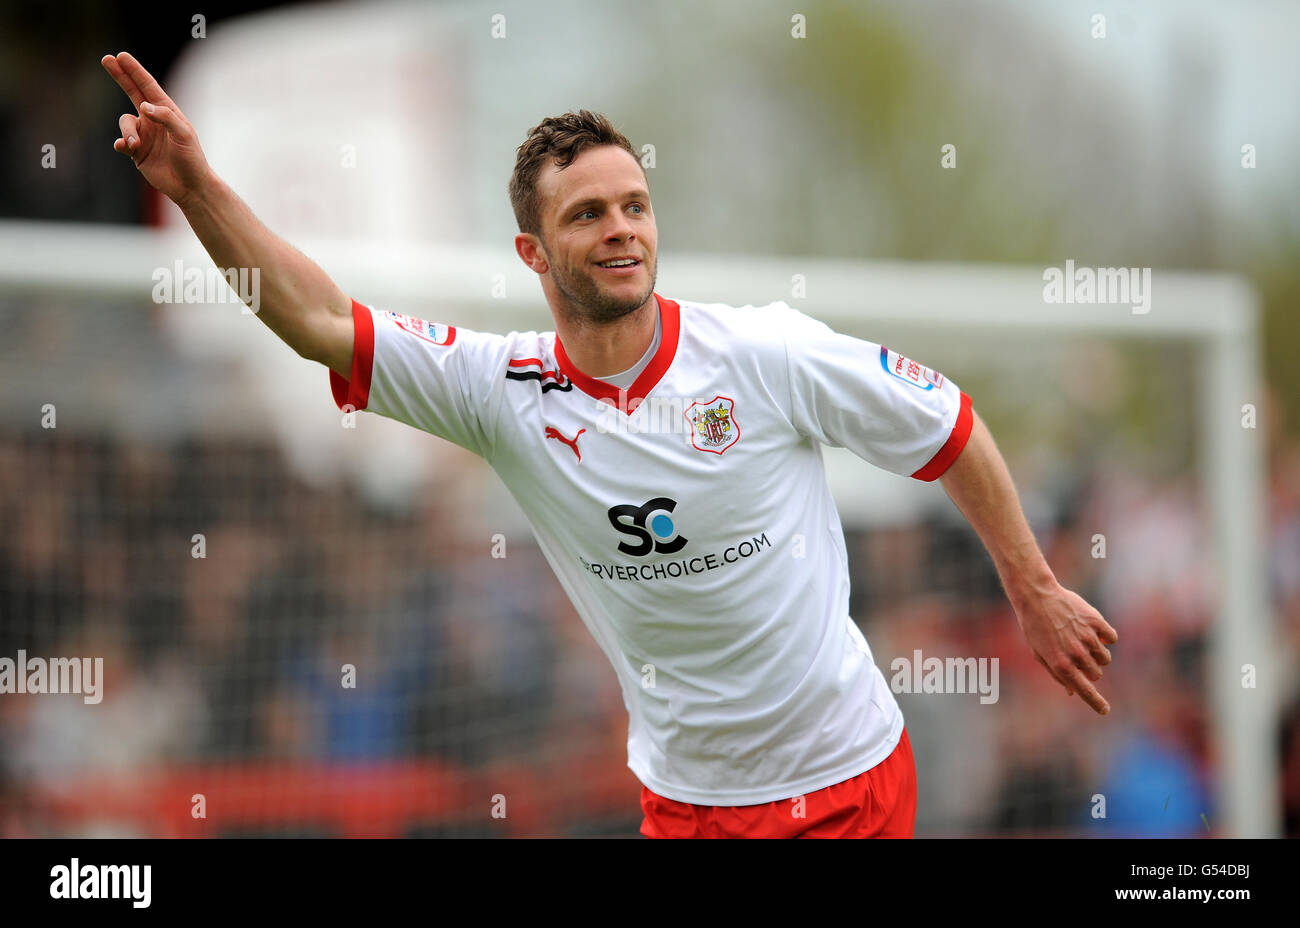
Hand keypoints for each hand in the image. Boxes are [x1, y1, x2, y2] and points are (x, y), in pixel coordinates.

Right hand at [101, 51, 210, 205]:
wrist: (189, 187)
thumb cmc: (192, 159)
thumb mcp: (184, 135)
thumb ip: (166, 118)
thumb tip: (144, 106)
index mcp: (167, 112)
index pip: (148, 87)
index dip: (135, 71)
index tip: (121, 56)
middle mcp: (153, 120)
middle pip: (132, 93)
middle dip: (120, 76)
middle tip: (107, 59)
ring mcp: (144, 135)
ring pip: (125, 123)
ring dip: (127, 131)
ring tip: (135, 144)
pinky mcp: (137, 152)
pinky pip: (122, 141)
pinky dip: (122, 142)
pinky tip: (126, 147)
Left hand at [1014, 582, 1117, 714]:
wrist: (1036, 597)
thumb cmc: (1034, 627)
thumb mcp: (1040, 654)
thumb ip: (1057, 674)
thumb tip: (1072, 692)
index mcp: (1061, 665)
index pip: (1085, 690)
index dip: (1096, 703)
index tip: (1105, 710)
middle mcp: (1076, 654)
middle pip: (1097, 674)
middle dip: (1090, 670)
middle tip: (1077, 656)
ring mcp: (1088, 638)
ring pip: (1105, 658)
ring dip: (1097, 654)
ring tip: (1081, 640)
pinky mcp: (1096, 622)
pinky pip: (1111, 638)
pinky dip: (1105, 636)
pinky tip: (1093, 630)